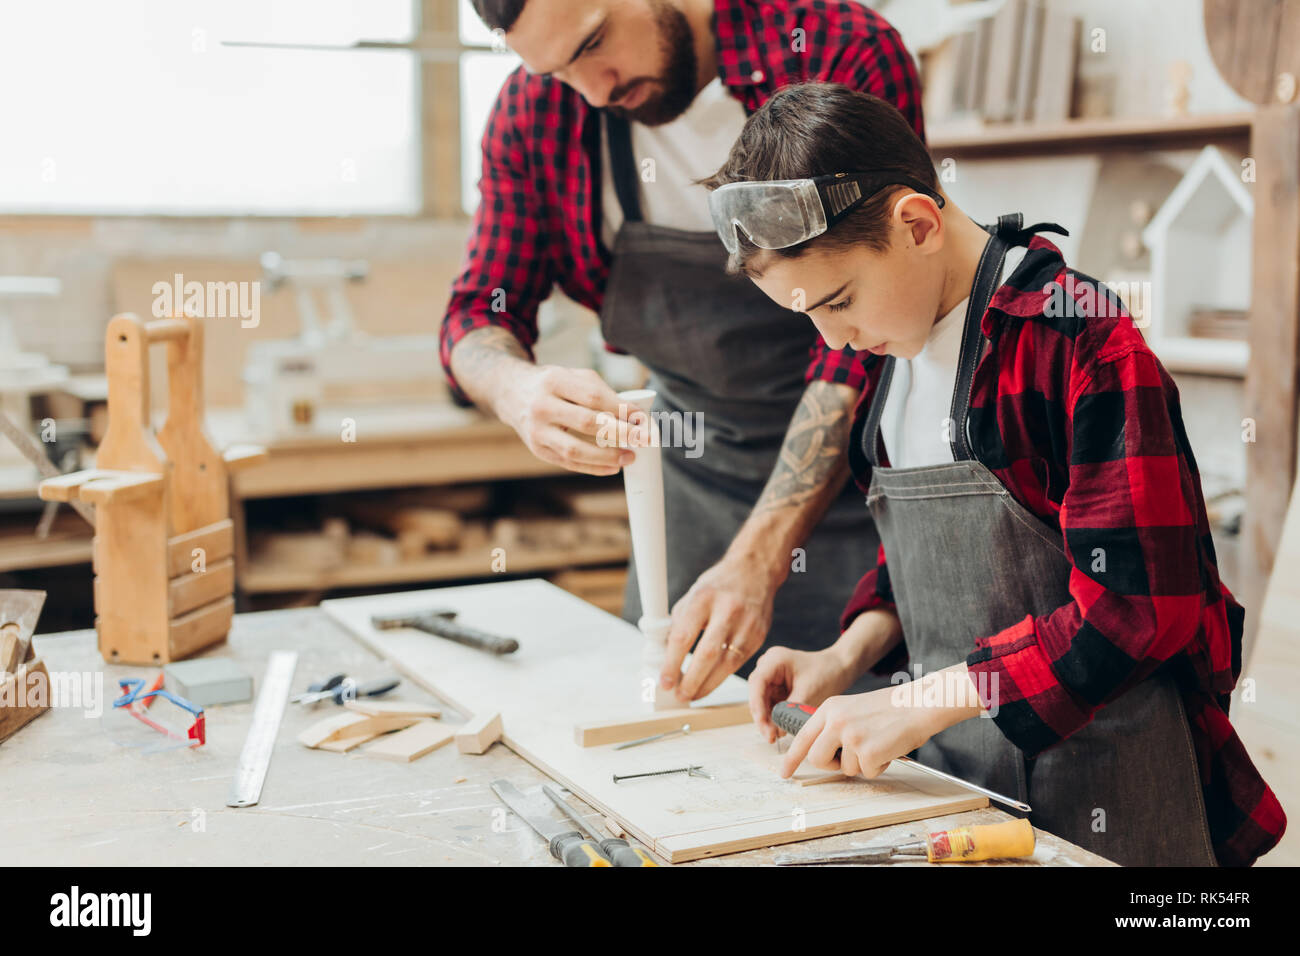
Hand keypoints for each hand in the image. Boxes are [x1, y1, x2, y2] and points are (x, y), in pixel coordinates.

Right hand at [500, 365, 647, 475]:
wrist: (512, 393)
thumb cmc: (551, 384)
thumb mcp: (572, 376)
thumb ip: (600, 392)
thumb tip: (633, 416)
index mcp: (553, 381)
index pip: (593, 397)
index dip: (621, 409)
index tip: (642, 418)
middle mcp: (542, 406)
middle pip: (587, 423)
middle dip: (620, 433)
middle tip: (643, 439)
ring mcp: (537, 431)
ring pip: (576, 449)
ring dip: (607, 456)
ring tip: (630, 457)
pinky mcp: (537, 449)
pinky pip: (569, 463)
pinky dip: (593, 468)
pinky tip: (613, 467)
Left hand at [661, 557, 776, 703]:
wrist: (755, 571)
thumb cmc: (719, 585)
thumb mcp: (693, 594)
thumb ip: (679, 622)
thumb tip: (665, 653)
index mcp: (704, 598)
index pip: (684, 636)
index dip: (672, 663)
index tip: (664, 681)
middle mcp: (727, 611)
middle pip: (707, 654)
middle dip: (691, 680)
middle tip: (679, 695)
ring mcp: (746, 624)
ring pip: (726, 664)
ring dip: (708, 685)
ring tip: (693, 695)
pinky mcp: (759, 636)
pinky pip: (739, 663)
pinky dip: (723, 676)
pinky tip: (711, 683)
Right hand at [747, 646, 857, 743]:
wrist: (839, 668)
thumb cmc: (826, 672)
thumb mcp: (809, 691)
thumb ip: (791, 709)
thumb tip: (777, 728)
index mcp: (774, 659)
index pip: (757, 683)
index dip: (757, 705)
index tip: (763, 724)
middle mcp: (768, 667)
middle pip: (756, 694)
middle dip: (762, 717)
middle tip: (770, 736)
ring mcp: (771, 678)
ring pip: (761, 703)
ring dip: (767, 720)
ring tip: (775, 737)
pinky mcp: (776, 688)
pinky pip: (770, 705)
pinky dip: (774, 718)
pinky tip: (779, 730)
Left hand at [778, 685, 946, 779]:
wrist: (918, 704)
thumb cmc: (891, 708)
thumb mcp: (853, 708)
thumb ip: (835, 727)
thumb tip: (824, 754)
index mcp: (830, 708)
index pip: (803, 736)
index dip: (792, 757)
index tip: (784, 772)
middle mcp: (836, 721)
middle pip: (817, 759)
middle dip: (831, 765)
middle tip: (849, 759)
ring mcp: (850, 736)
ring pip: (845, 769)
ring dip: (862, 764)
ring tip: (878, 744)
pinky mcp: (867, 751)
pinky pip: (868, 772)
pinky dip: (880, 766)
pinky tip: (888, 748)